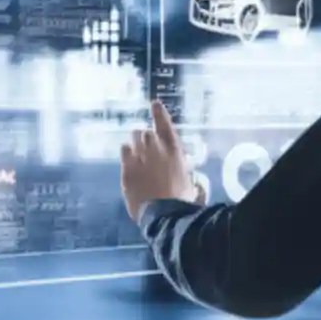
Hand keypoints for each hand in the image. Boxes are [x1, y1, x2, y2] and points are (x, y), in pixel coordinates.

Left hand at [121, 101, 201, 223]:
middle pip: (146, 133)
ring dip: (136, 143)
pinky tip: (129, 160)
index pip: (165, 125)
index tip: (155, 103)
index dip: (159, 113)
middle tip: (147, 148)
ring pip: (134, 138)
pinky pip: (124, 151)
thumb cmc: (183, 202)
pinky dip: (128, 153)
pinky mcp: (127, 168)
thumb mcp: (193, 189)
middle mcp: (156, 149)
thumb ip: (193, 182)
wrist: (164, 215)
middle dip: (146, 138)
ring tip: (137, 151)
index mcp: (175, 152)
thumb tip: (196, 186)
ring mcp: (140, 157)